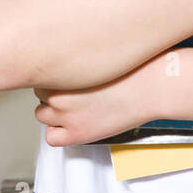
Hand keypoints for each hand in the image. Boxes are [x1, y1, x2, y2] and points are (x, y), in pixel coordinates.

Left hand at [33, 54, 165, 145]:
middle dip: (54, 93)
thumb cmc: (133, 67)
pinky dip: (58, 133)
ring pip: (42, 114)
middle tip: (75, 93)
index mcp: (60, 68)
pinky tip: (74, 125)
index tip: (64, 79)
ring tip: (76, 109)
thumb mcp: (98, 54)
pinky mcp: (77, 133)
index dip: (53, 77)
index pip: (40, 73)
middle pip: (40, 93)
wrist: (153, 87)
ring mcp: (65, 114)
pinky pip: (51, 138)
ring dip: (55, 113)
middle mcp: (58, 91)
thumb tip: (63, 62)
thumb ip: (75, 59)